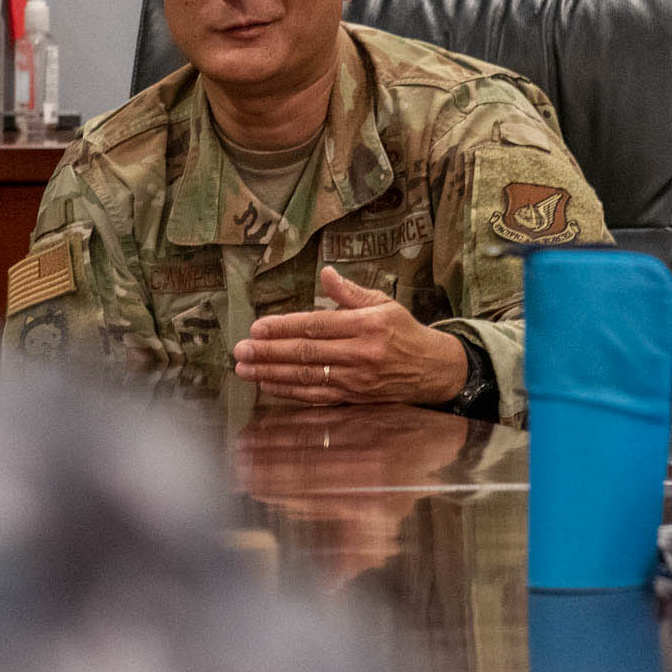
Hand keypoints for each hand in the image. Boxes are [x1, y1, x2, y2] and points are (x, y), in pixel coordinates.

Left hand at [234, 267, 469, 405]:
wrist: (431, 369)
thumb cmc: (403, 332)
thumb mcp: (384, 304)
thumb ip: (350, 292)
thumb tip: (325, 273)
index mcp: (367, 325)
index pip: (317, 325)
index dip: (284, 326)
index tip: (258, 326)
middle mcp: (361, 354)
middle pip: (307, 353)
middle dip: (269, 351)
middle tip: (241, 349)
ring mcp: (356, 380)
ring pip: (307, 377)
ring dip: (271, 373)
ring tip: (245, 368)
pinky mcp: (354, 398)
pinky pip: (316, 396)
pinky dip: (289, 392)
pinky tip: (267, 384)